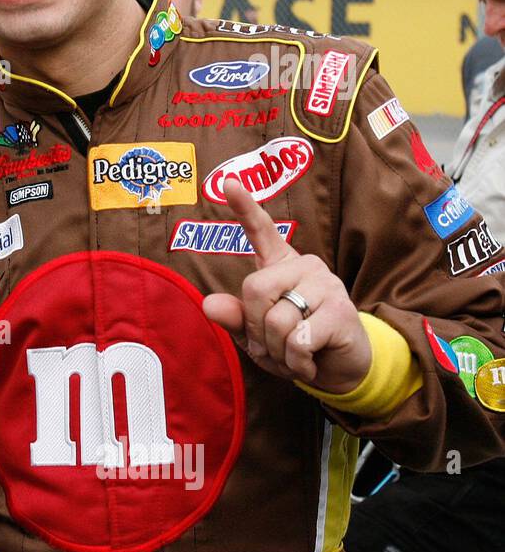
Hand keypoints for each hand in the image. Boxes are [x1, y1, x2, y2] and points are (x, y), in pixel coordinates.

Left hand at [201, 178, 370, 392]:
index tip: (229, 182)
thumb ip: (235, 318)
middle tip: (275, 344)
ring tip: (295, 353)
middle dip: (256, 329)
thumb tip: (210, 305)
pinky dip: (296, 361)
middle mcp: (304, 266)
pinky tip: (310, 362)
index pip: (261, 231)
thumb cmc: (294, 345)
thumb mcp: (256, 335)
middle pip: (254, 290)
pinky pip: (298, 339)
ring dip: (278, 351)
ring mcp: (326, 284)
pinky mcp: (341, 309)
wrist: (338, 368)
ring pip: (276, 320)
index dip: (244, 208)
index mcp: (280, 266)